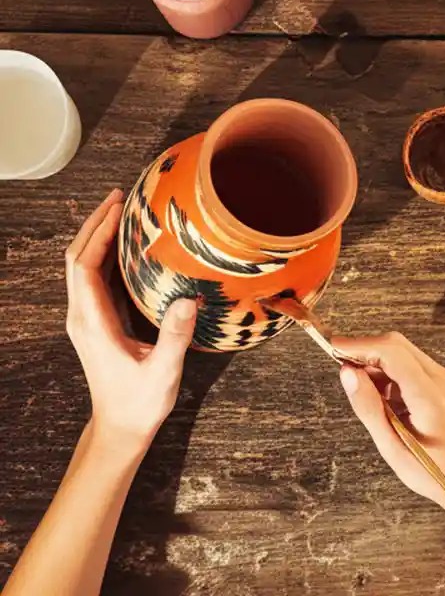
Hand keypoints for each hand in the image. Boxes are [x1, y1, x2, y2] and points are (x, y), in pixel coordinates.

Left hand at [64, 189, 195, 447]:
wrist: (119, 427)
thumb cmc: (139, 403)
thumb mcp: (162, 371)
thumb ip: (174, 336)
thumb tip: (187, 299)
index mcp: (92, 324)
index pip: (84, 266)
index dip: (98, 234)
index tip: (118, 207)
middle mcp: (82, 316)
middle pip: (77, 259)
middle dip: (95, 225)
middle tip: (120, 197)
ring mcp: (87, 319)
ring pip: (83, 267)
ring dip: (99, 237)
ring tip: (124, 212)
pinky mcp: (97, 323)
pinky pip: (95, 279)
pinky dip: (107, 255)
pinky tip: (128, 246)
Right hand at [335, 332, 444, 514]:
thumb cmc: (435, 474)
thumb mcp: (392, 447)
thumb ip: (369, 407)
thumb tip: (348, 374)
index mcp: (430, 397)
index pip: (392, 353)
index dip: (360, 345)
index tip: (334, 348)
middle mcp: (444, 381)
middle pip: (399, 346)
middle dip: (366, 350)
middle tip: (343, 368)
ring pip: (407, 354)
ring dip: (380, 363)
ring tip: (364, 392)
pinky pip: (416, 367)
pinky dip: (394, 373)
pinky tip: (385, 398)